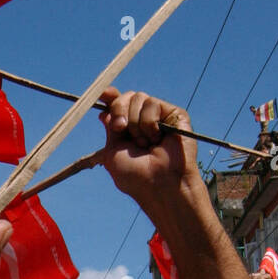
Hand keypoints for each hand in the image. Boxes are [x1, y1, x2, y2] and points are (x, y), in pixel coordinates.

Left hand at [98, 88, 197, 209]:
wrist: (159, 184)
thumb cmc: (135, 176)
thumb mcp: (112, 152)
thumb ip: (110, 128)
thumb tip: (104, 110)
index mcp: (128, 130)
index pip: (118, 105)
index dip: (110, 96)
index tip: (102, 94)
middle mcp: (143, 121)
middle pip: (126, 97)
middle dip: (119, 110)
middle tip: (121, 129)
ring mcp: (160, 117)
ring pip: (139, 97)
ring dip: (136, 124)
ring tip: (145, 144)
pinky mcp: (174, 114)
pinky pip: (153, 103)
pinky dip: (149, 123)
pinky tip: (157, 139)